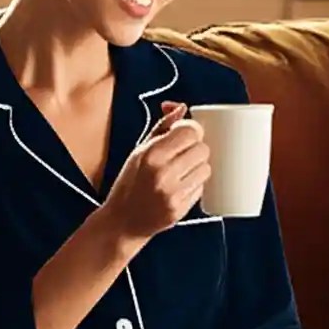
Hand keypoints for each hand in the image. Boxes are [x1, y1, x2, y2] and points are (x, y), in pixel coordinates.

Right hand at [103, 101, 210, 238]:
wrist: (122, 221)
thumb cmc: (130, 182)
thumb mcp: (139, 150)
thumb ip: (162, 126)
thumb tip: (180, 107)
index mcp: (151, 154)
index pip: (190, 131)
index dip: (192, 130)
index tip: (186, 134)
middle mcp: (162, 173)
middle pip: (202, 149)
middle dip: (196, 149)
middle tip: (184, 155)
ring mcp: (172, 194)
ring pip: (206, 169)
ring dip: (198, 167)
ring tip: (182, 172)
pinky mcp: (180, 210)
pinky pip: (201, 188)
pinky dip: (195, 184)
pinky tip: (180, 186)